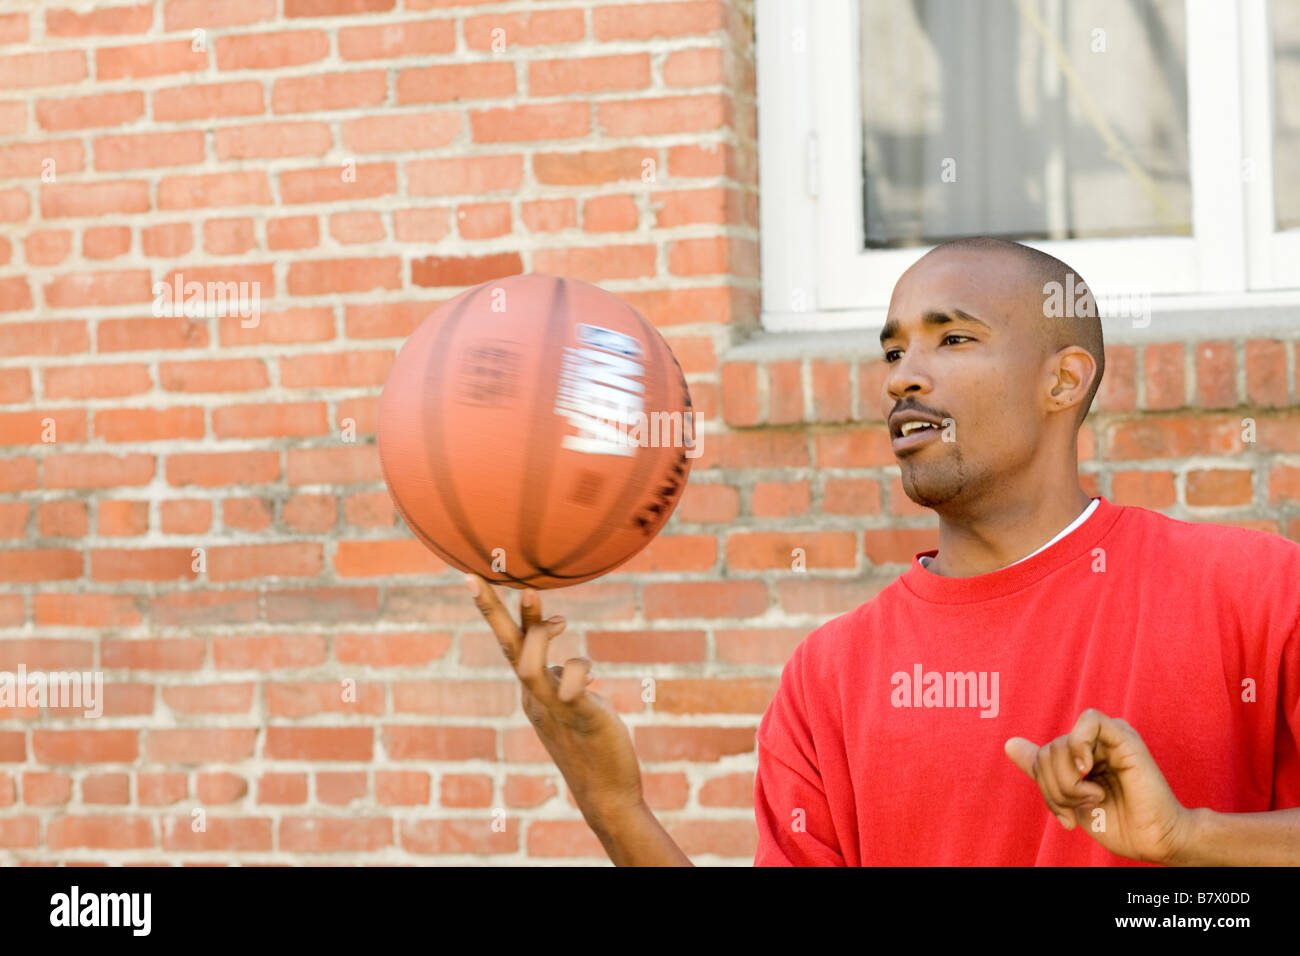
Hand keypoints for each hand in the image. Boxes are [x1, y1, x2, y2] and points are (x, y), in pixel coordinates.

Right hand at [464, 573, 646, 827]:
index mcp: (531, 690)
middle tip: (473, 577)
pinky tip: (596, 679)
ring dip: (539, 636)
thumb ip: (561, 679)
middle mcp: (534, 696)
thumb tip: (563, 662)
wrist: (605, 794)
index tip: (476, 576)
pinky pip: (572, 685)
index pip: (510, 643)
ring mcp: (553, 708)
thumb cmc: (591, 743)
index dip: (494, 611)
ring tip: (562, 620)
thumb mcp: (570, 703)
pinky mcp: (579, 717)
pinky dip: (579, 671)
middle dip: (490, 610)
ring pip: (529, 666)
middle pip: (507, 647)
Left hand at [1004, 708, 1192, 863]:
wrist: (1152, 840)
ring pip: (1060, 744)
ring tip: (1092, 798)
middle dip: (1055, 789)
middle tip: (1078, 809)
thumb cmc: (1116, 822)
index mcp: (1079, 756)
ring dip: (1068, 782)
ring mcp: (1107, 738)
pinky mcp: (1124, 737)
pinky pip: (1090, 719)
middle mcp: (1091, 744)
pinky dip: (1079, 746)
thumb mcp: (1068, 799)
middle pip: (1047, 753)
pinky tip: (1087, 770)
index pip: (1041, 758)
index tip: (1064, 816)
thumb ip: (1043, 771)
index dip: (1045, 788)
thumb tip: (1009, 743)